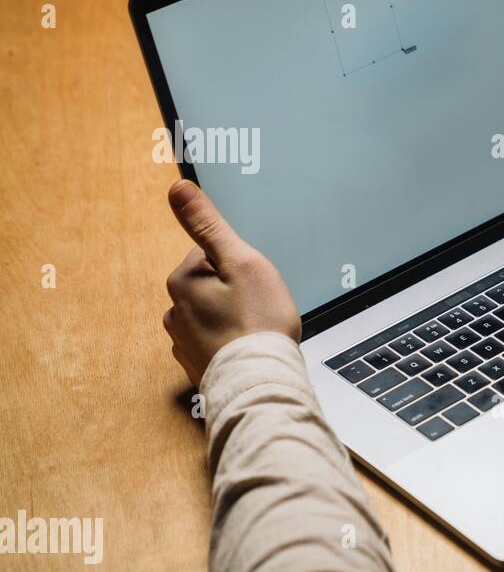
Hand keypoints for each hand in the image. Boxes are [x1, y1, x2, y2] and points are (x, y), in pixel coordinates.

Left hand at [163, 180, 299, 385]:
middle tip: (258, 309)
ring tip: (255, 332)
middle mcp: (175, 311)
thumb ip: (208, 224)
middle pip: (212, 286)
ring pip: (214, 315)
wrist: (260, 382)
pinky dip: (231, 344)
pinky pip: (215, 343)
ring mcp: (183, 341)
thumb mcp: (240, 261)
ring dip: (234, 320)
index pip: (213, 255)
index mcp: (182, 281)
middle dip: (236, 293)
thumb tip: (177, 188)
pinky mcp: (196, 365)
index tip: (253, 285)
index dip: (240, 267)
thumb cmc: (258, 323)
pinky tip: (248, 349)